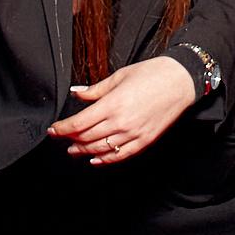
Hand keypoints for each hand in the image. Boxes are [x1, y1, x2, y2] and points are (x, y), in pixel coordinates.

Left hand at [50, 55, 200, 163]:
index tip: (53, 130)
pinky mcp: (144, 140)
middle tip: (61, 138)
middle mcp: (121, 122)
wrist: (181, 81)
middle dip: (70, 140)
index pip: (78, 124)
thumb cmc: (152, 74)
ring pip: (100, 149)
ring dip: (84, 151)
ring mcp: (133, 134)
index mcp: (112, 104)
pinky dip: (105, 159)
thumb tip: (77, 93)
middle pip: (86, 138)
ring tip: (74, 150)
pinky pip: (120, 155)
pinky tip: (96, 159)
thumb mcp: (119, 76)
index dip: (62, 129)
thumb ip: (96, 89)